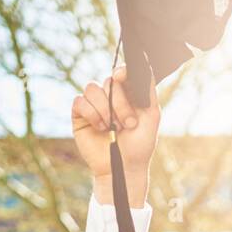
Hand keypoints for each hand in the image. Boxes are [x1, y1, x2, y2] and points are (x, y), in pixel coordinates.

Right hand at [72, 66, 158, 203]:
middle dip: (119, 103)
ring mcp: (94, 105)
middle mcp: (110, 97)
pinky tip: (100, 127)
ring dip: (104, 109)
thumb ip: (149, 90)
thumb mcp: (152, 116)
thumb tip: (145, 64)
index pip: (121, 73)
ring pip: (92, 89)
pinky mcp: (80, 116)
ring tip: (112, 128)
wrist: (123, 168)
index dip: (121, 71)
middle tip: (127, 124)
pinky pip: (79, 102)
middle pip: (109, 82)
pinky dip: (91, 113)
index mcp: (127, 94)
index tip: (121, 76)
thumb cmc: (140, 146)